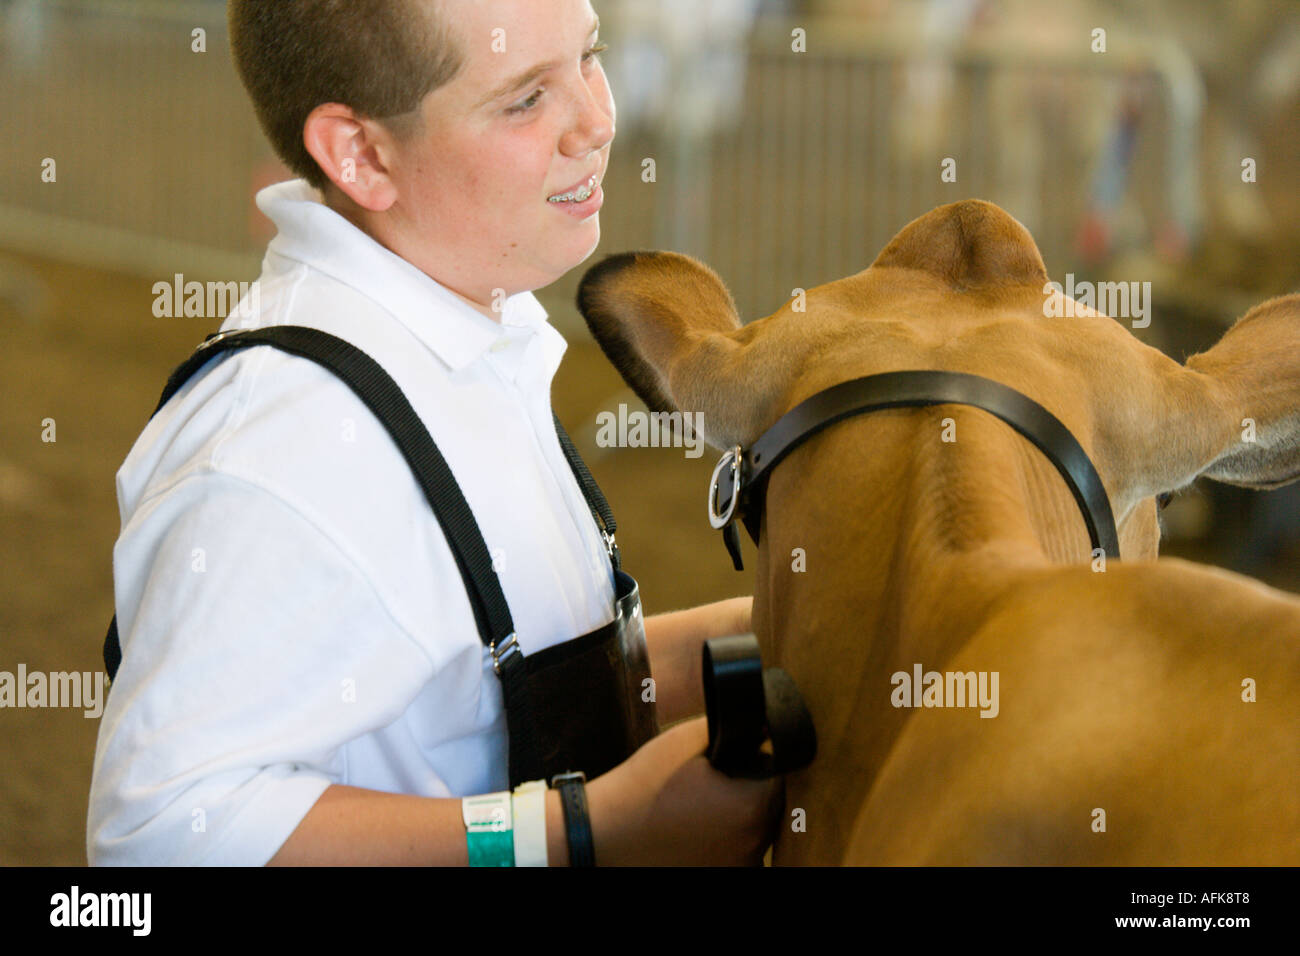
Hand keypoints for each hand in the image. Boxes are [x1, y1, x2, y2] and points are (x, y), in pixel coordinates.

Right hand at [586, 716, 784, 865]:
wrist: (603, 833)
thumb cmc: (643, 786)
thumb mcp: (686, 739)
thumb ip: (733, 729)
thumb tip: (764, 728)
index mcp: (752, 805)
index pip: (778, 773)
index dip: (756, 760)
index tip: (730, 762)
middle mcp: (754, 844)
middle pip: (769, 807)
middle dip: (748, 791)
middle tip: (709, 784)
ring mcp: (739, 867)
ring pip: (754, 833)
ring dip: (738, 820)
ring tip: (699, 809)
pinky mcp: (722, 878)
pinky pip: (737, 855)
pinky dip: (724, 844)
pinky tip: (695, 833)